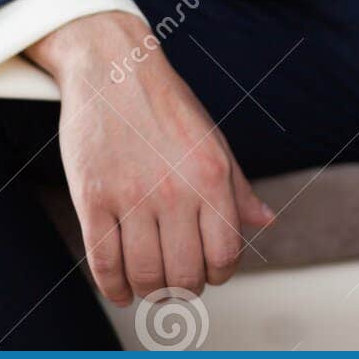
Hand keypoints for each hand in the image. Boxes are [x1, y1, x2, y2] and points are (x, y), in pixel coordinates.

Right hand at [25, 11, 275, 305]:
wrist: (112, 66)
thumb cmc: (166, 104)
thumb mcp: (212, 139)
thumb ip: (237, 187)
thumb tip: (266, 221)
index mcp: (211, 174)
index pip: (224, 255)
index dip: (218, 273)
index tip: (206, 270)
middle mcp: (175, 188)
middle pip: (184, 275)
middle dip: (183, 289)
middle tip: (175, 280)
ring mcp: (131, 194)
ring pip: (145, 276)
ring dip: (149, 292)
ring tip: (148, 284)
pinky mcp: (92, 197)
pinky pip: (104, 264)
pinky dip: (114, 288)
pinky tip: (120, 287)